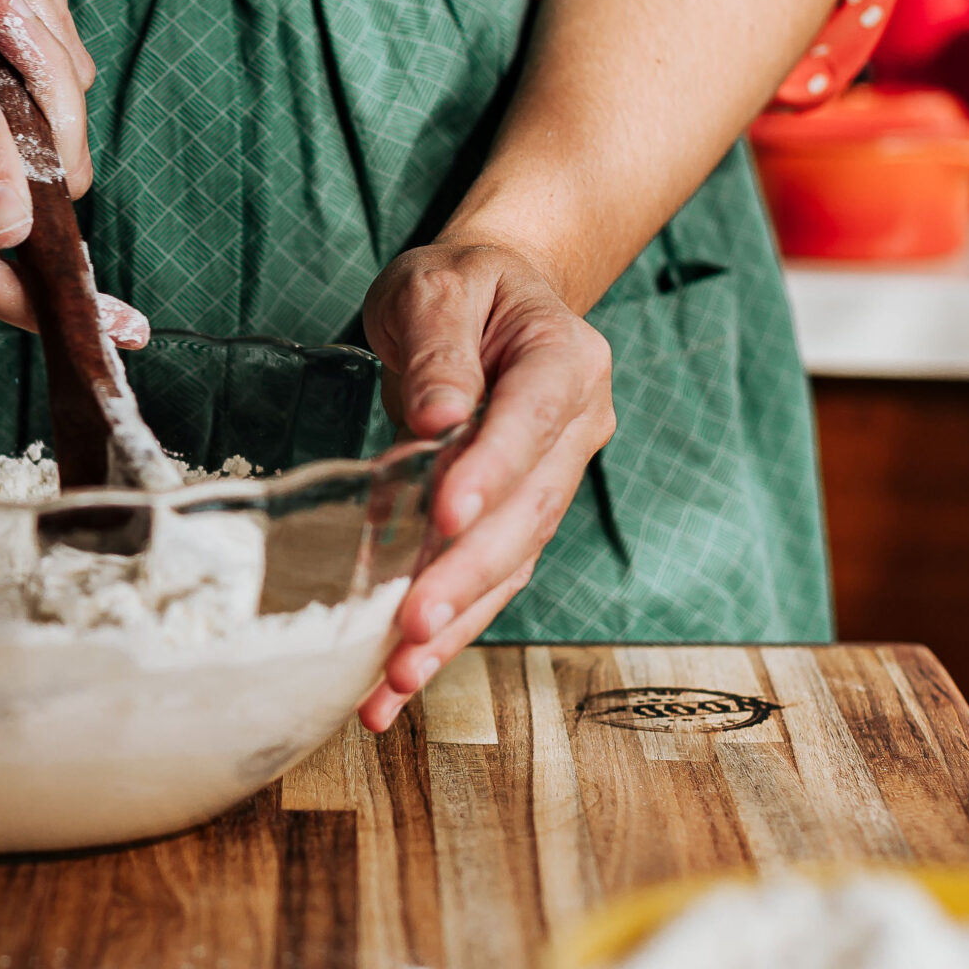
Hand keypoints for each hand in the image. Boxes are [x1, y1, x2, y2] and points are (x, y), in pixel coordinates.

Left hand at [356, 241, 616, 731]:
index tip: (445, 517)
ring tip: (394, 682)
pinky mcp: (517, 521)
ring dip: (453, 628)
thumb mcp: (435, 286)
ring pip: (510, 566)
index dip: (492, 473)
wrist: (488, 298)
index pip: (532, 422)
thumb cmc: (459, 287)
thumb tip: (438, 413)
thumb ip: (436, 346)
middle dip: (465, 578)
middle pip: (526, 515)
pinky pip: (487, 584)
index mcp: (566, 360)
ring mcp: (552, 482)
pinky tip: (393, 683)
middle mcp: (575, 430)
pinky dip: (443, 634)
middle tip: (409, 628)